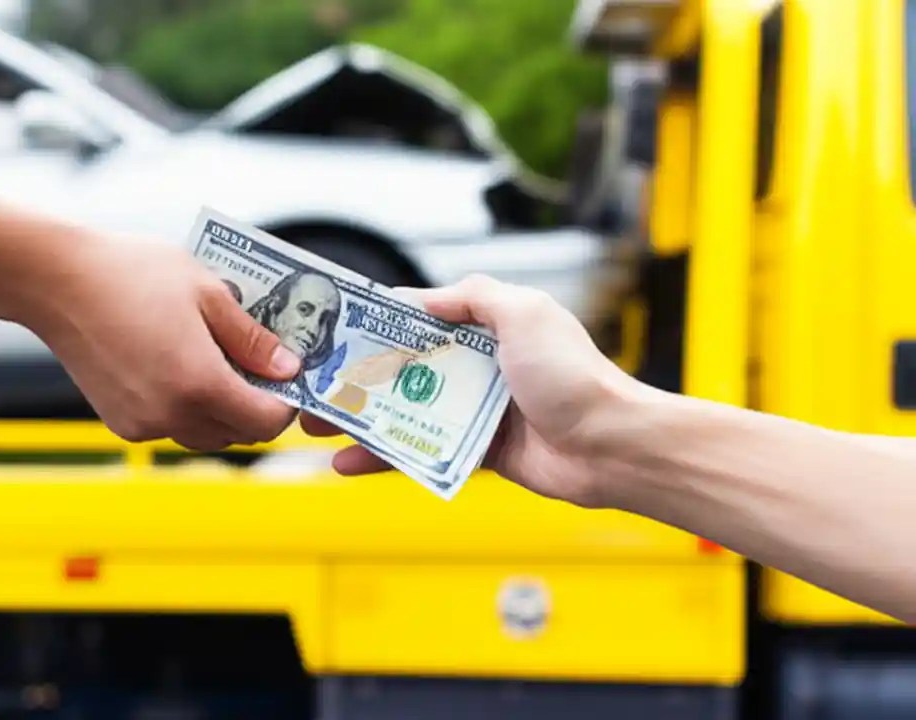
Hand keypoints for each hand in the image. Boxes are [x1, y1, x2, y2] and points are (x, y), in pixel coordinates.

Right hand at [22, 233, 301, 450]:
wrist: (57, 280)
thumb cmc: (132, 274)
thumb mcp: (208, 292)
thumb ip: (252, 339)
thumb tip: (288, 369)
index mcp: (199, 383)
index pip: (267, 422)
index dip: (285, 403)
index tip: (286, 377)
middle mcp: (171, 415)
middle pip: (239, 434)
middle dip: (255, 406)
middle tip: (256, 363)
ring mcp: (142, 423)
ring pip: (205, 434)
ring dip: (221, 411)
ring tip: (214, 360)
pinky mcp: (120, 423)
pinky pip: (171, 428)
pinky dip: (185, 409)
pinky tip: (176, 365)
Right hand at [301, 275, 645, 506]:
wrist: (611, 447)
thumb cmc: (575, 376)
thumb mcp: (525, 313)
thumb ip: (474, 296)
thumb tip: (418, 299)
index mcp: (488, 328)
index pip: (418, 321)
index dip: (374, 326)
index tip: (332, 332)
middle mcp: (479, 367)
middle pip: (401, 370)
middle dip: (354, 377)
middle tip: (311, 385)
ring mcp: (476, 411)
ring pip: (403, 413)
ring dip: (359, 420)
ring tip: (316, 426)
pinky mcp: (477, 452)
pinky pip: (422, 452)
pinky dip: (384, 458)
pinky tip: (347, 464)